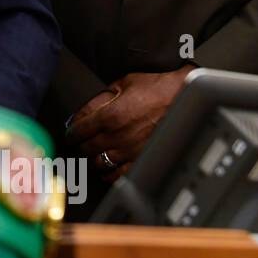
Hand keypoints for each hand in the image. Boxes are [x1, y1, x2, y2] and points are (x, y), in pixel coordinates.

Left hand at [67, 65, 193, 179]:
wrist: (187, 95)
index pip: (78, 130)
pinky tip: (107, 169)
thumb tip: (83, 112)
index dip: (70, 133)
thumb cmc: (160, 86)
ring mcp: (132, 150)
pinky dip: (110, 174)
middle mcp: (119, 135)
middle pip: (86, 148)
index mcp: (110, 115)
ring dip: (93, 159)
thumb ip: (100, 98)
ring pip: (100, 163)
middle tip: (79, 142)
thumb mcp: (123, 83)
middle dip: (80, 145)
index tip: (69, 134)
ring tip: (92, 154)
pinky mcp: (144, 158)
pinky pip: (120, 174)